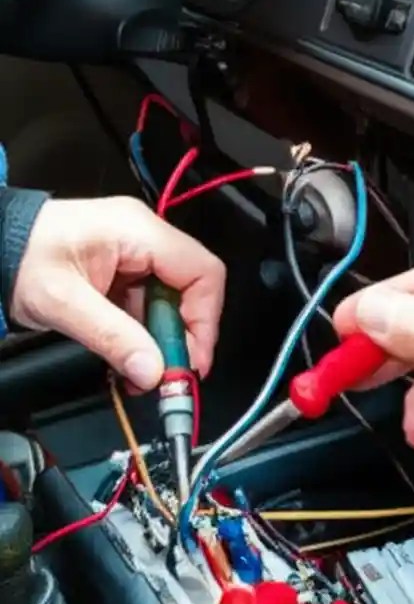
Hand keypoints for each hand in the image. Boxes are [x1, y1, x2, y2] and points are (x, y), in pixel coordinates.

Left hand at [10, 196, 225, 389]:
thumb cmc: (16, 256)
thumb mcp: (63, 303)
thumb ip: (112, 338)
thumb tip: (152, 372)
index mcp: (138, 231)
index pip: (202, 273)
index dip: (205, 319)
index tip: (191, 359)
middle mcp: (144, 236)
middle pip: (190, 290)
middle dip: (180, 336)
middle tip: (166, 372)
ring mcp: (133, 252)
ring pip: (170, 301)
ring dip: (159, 339)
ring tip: (141, 371)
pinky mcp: (121, 268)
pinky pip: (147, 302)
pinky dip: (142, 332)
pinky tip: (129, 355)